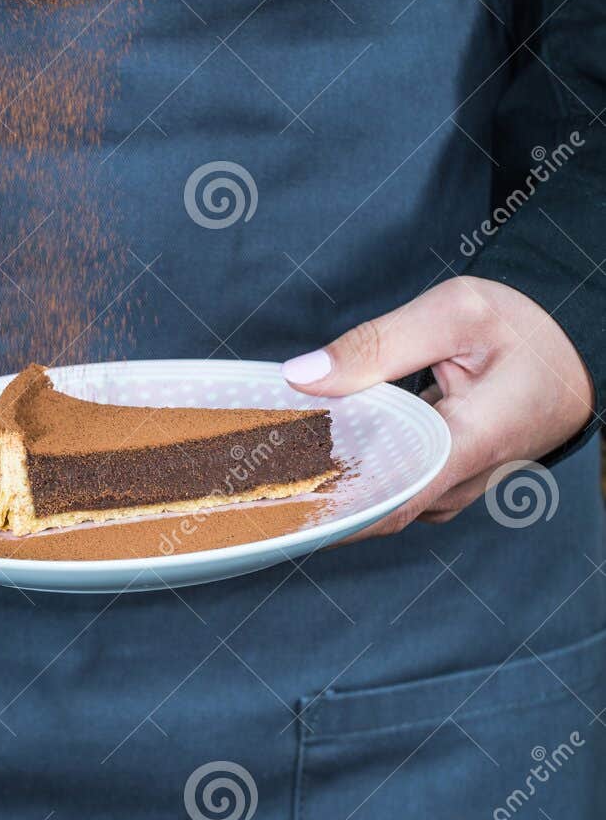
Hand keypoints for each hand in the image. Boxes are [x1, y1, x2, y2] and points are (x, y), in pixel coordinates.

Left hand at [282, 276, 594, 536]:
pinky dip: (350, 473)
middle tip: (246, 466)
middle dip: (310, 493)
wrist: (573, 356)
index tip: (267, 495)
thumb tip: (300, 376)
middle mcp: (460, 482)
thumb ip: (376, 344)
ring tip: (265, 456)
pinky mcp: (444, 484)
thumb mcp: (455, 312)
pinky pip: (391, 489)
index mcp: (470, 442)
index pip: (385, 500)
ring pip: (379, 502)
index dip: (323, 506)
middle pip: (373, 506)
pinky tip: (309, 448)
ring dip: (327, 484)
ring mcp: (453, 490)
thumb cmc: (523, 332)